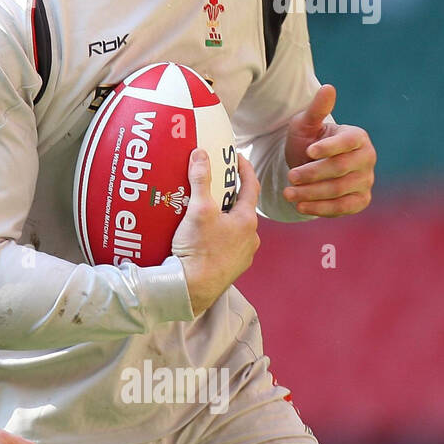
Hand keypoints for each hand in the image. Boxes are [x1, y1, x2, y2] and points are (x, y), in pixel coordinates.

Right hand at [172, 148, 260, 315]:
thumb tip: (201, 154)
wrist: (192, 289)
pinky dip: (218, 237)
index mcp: (247, 220)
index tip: (236, 157)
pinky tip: (202, 238)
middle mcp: (250, 238)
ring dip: (223, 219)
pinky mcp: (231, 269)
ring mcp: (242, 256)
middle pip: (242, 209)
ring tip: (204, 214)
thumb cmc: (199, 249)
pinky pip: (227, 246)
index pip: (251, 186)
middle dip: (229, 196)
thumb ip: (201, 180)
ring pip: (235, 229)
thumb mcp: (199, 209)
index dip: (244, 169)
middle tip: (213, 186)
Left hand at [282, 84, 375, 216]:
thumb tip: (328, 87)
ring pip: (339, 190)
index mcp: (358, 136)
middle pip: (341, 169)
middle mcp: (367, 158)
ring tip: (288, 193)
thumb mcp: (306, 124)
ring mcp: (366, 181)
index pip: (347, 142)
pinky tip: (300, 207)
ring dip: (311, 194)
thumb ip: (317, 109)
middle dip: (312, 174)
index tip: (308, 151)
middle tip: (290, 176)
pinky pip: (342, 208)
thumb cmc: (308, 141)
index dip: (329, 147)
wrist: (309, 166)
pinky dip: (320, 209)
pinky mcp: (360, 200)